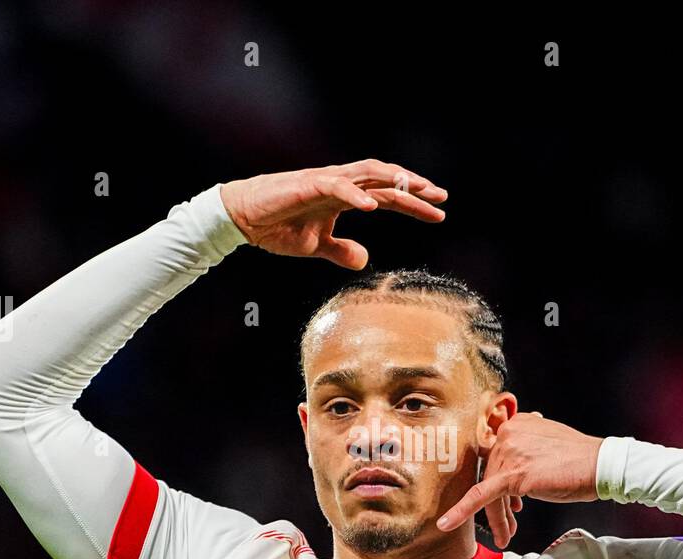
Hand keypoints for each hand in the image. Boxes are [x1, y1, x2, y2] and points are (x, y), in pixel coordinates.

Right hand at [219, 159, 447, 268]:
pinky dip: (355, 194)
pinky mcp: (306, 185)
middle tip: (440, 197)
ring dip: (393, 181)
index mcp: (345, 196)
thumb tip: (364, 260)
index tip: (439, 212)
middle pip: (385, 179)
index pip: (387, 196)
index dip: (413, 203)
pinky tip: (373, 206)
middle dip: (414, 187)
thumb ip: (341, 250)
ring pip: (367, 173)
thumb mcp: (316, 245)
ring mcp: (324, 181)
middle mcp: (339, 184)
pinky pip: (335, 186)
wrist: (241, 219)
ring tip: (417, 190)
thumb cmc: (277, 226)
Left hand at [436, 412, 604, 548]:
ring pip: (490, 491)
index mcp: (515, 423)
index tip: (511, 502)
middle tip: (509, 525)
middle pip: (491, 476)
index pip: (496, 458)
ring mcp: (508, 452)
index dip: (500, 484)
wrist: (600, 464)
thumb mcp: (549, 442)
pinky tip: (446, 524)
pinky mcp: (511, 474)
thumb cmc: (581, 458)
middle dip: (500, 505)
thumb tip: (521, 459)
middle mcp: (507, 433)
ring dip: (498, 517)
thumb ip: (530, 445)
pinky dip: (461, 511)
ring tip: (506, 535)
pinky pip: (480, 495)